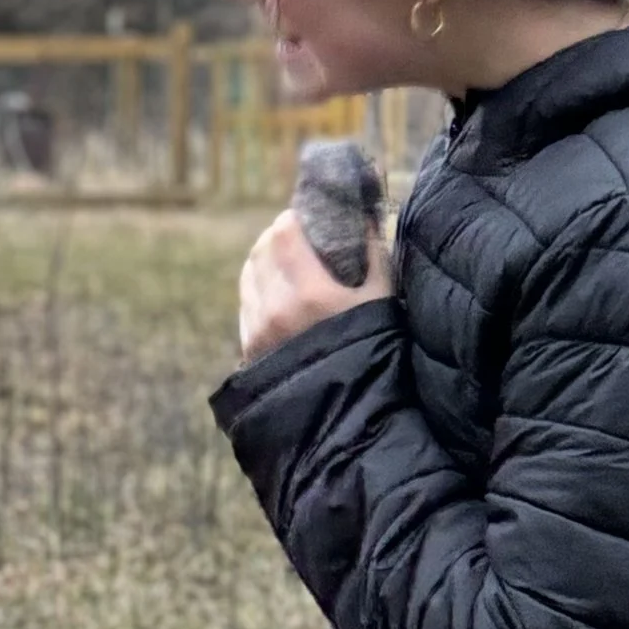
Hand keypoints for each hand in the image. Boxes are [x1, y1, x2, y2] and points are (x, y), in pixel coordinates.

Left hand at [238, 208, 390, 360]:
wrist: (348, 411)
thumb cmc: (374, 353)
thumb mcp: (382, 302)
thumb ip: (374, 256)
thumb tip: (365, 220)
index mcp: (310, 293)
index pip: (284, 233)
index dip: (293, 218)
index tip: (306, 216)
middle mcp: (276, 308)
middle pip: (261, 249)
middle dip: (278, 236)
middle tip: (297, 234)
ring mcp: (258, 329)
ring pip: (248, 274)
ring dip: (264, 259)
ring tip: (285, 260)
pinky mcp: (249, 346)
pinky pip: (246, 301)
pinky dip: (258, 286)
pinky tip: (276, 290)